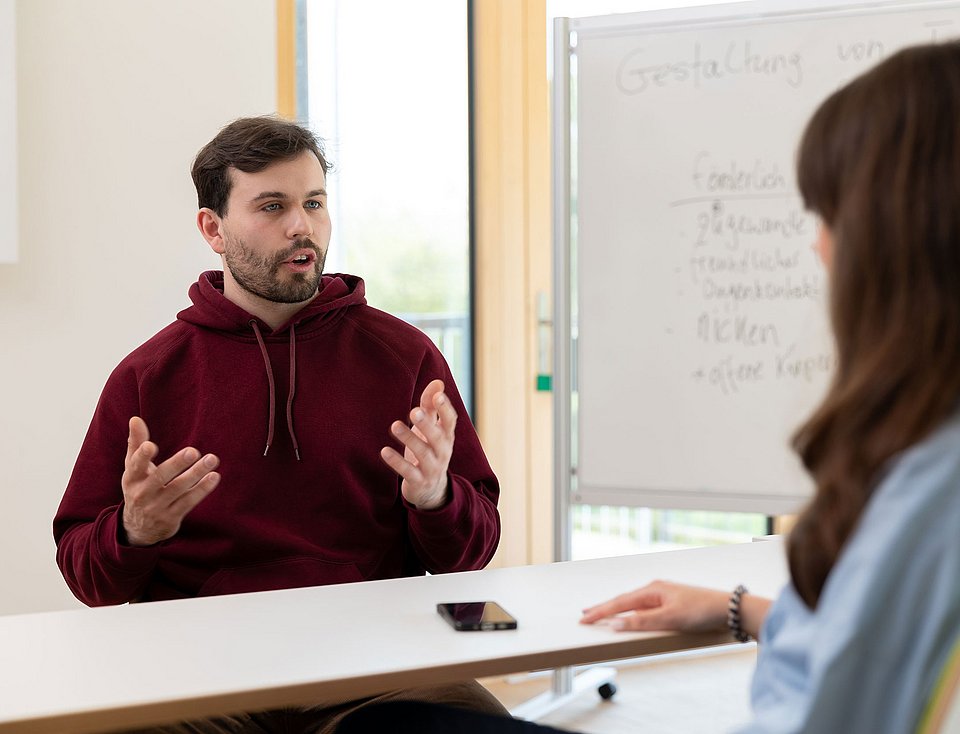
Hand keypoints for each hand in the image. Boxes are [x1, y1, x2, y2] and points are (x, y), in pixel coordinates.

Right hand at [121, 416, 220, 546]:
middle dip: (177, 463)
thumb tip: (135, 418)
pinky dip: (202, 489)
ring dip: (196, 474)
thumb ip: (136, 443)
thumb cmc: (139, 487)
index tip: (151, 445)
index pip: (135, 465)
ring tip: (212, 459)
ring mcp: (157, 506)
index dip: (142, 456)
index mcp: (132, 478)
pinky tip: (214, 476)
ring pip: (179, 488)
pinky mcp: (171, 517)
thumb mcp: (133, 468)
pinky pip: (189, 502)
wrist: (139, 528)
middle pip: (161, 476)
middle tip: (194, 451)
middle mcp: (142, 493)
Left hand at [380, 379, 455, 509]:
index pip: (450, 421)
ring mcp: (431, 468)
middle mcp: (442, 452)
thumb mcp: (432, 429)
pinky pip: (409, 472)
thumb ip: (432, 407)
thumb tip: (438, 382)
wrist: (431, 490)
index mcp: (446, 437)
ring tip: (395, 426)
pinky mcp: (419, 482)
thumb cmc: (429, 450)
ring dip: (409, 439)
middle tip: (414, 411)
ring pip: (423, 454)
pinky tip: (384, 451)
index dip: (445, 408)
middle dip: (427, 425)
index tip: (438, 395)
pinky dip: (397, 462)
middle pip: (438, 438)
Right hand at [580, 580, 728, 632]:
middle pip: (623, 600)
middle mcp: (655, 590)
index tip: (584, 619)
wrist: (728, 608)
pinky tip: (628, 616)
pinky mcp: (670, 603)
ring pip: (633, 603)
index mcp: (652, 590)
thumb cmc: (701, 610)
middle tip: (585, 615)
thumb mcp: (670, 619)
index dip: (601, 612)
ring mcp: (662, 595)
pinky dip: (630, 612)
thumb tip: (617, 624)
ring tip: (600, 614)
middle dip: (603, 608)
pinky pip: (643, 607)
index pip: (620, 603)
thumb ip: (642, 622)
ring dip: (616, 609)